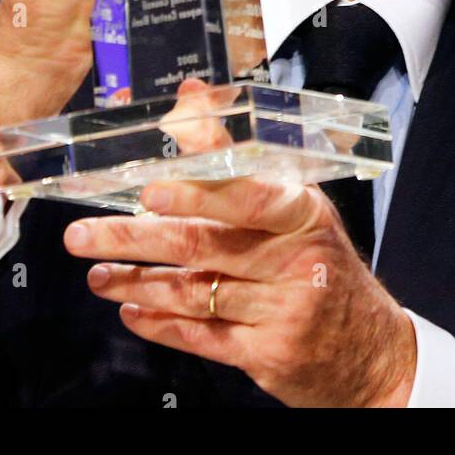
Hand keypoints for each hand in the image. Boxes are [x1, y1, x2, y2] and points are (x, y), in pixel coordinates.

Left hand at [63, 163, 417, 407]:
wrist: (372, 352)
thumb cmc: (323, 265)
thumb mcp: (298, 207)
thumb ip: (239, 157)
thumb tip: (189, 99)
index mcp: (302, 212)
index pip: (248, 195)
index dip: (198, 193)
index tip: (150, 189)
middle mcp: (294, 259)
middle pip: (203, 245)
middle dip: (134, 239)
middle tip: (82, 235)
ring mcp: (282, 311)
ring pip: (193, 292)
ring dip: (136, 282)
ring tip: (96, 272)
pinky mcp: (267, 355)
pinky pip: (202, 336)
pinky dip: (161, 324)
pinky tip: (130, 310)